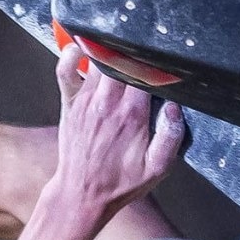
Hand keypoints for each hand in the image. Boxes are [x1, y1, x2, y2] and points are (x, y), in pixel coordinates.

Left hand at [50, 44, 184, 221]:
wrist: (82, 194)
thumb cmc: (120, 182)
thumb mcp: (157, 168)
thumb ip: (170, 137)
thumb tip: (174, 107)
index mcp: (132, 114)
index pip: (144, 72)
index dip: (153, 60)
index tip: (162, 57)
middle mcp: (107, 102)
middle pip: (120, 59)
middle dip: (132, 49)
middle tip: (142, 47)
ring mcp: (86, 100)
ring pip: (97, 59)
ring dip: (109, 50)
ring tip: (121, 45)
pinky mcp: (69, 102)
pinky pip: (65, 69)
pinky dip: (71, 54)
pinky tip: (83, 48)